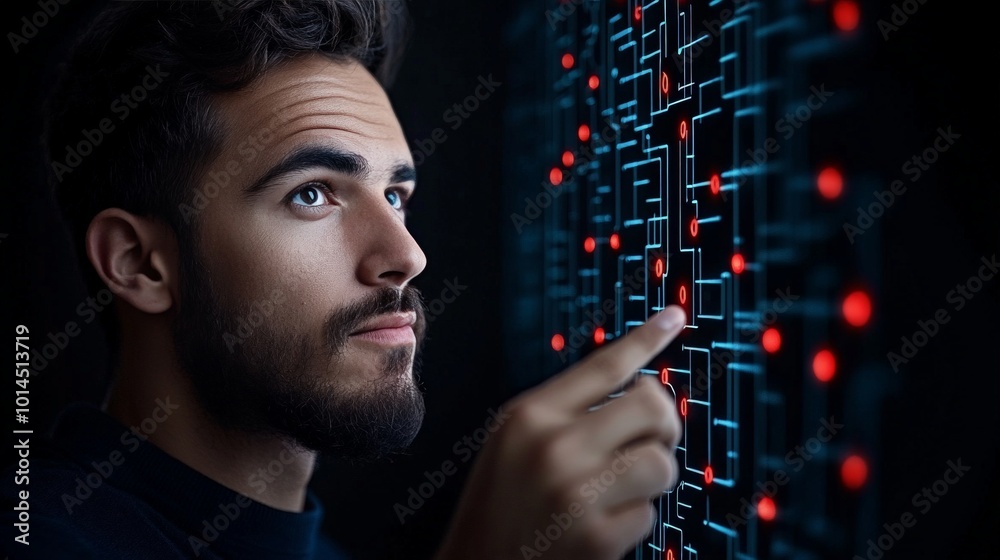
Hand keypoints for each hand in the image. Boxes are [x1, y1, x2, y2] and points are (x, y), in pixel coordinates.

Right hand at [435, 305, 685, 559]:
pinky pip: (649, 514)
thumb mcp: (513, 440)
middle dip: (663, 423)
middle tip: (650, 439)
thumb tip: (642, 387)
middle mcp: (554, 446)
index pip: (604, 365)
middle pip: (652, 405)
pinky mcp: (597, 538)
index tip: (676, 316)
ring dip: (649, 480)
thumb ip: (565, 411)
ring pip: (661, 462)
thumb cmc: (499, 503)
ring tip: (615, 491)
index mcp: (529, 414)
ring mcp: (577, 493)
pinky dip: (631, 522)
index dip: (646, 338)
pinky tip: (598, 528)